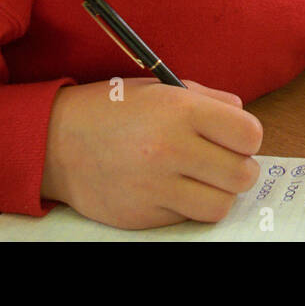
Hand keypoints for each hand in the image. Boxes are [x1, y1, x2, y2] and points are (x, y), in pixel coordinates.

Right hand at [41, 78, 262, 228]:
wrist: (55, 142)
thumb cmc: (113, 110)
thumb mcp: (161, 88)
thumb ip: (210, 100)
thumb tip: (244, 117)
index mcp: (180, 110)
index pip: (249, 134)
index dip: (247, 137)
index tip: (235, 138)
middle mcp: (170, 149)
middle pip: (242, 175)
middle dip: (239, 168)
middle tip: (221, 161)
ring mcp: (156, 186)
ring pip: (220, 205)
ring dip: (217, 193)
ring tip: (200, 179)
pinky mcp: (143, 216)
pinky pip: (188, 218)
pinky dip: (187, 206)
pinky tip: (170, 188)